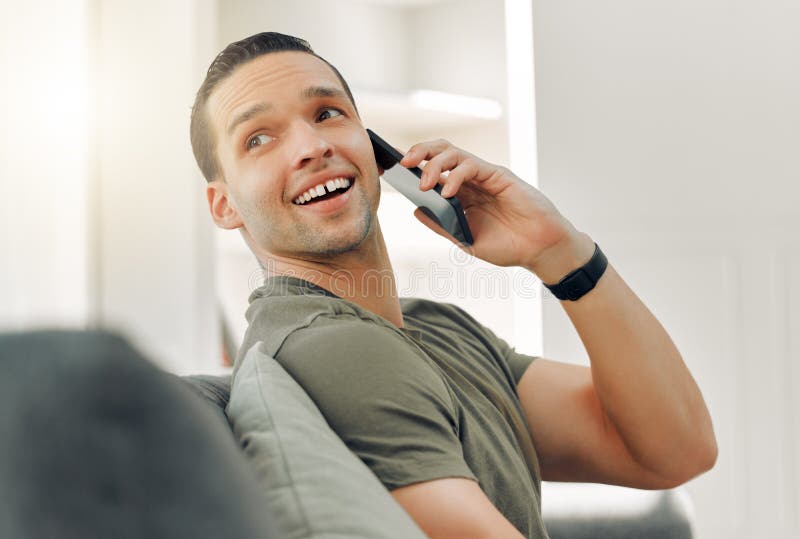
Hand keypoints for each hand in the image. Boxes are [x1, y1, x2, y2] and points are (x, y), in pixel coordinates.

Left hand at [400, 139, 591, 277]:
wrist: (540, 250)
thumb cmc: (507, 246)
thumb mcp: (465, 240)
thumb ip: (442, 225)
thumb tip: (414, 210)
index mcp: (459, 195)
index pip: (431, 171)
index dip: (411, 166)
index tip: (389, 168)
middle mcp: (469, 181)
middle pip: (439, 153)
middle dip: (418, 152)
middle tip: (402, 163)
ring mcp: (484, 176)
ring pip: (452, 153)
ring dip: (433, 164)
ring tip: (423, 183)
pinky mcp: (498, 175)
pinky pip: (472, 165)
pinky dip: (456, 176)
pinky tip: (448, 192)